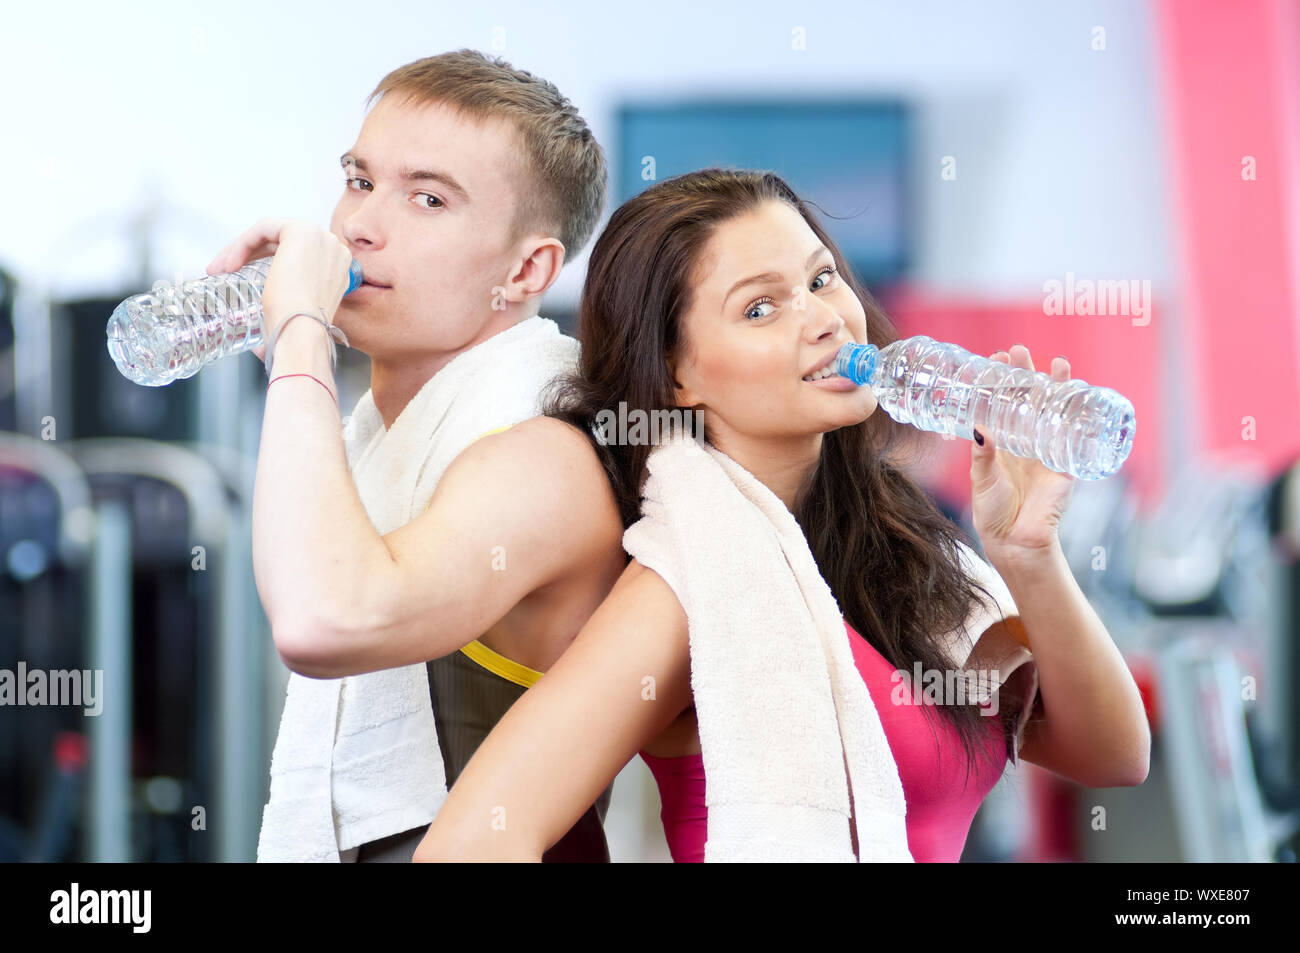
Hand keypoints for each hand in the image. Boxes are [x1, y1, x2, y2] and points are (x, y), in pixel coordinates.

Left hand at [206, 219, 351, 364]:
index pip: (298, 255)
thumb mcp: (295, 320)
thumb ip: (285, 319)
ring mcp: (320, 238)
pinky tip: (229, 263)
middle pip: (283, 243)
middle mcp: (333, 250)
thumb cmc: (298, 333)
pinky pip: (264, 229)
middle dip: (249, 254)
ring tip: (220, 268)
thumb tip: (260, 347)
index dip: (266, 262)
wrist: (302, 332)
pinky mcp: (301, 231)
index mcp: (338, 270)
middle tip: (224, 270)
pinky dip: (242, 244)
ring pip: (271, 234)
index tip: (241, 276)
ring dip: (242, 249)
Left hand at [969, 344, 1075, 562]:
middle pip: (1029, 400)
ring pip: (1055, 412)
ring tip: (1058, 364)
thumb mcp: (981, 478)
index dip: (1002, 382)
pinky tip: (1082, 396)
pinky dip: (1080, 417)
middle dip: (1028, 375)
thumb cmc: (993, 511)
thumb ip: (981, 454)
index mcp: (1003, 442)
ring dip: (1057, 387)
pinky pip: (1076, 437)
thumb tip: (979, 426)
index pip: (1003, 403)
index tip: (997, 359)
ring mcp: (1047, 451)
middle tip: (1021, 352)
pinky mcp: (1066, 465)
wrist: (1015, 540)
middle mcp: (1026, 442)